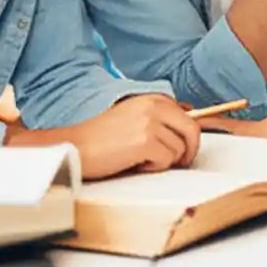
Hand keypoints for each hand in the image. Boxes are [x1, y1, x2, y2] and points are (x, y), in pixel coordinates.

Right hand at [7, 95, 200, 180]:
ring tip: (140, 159)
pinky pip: (166, 161)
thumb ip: (161, 120)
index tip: (184, 151)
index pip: (189, 118)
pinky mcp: (145, 141)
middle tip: (178, 163)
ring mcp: (150, 123)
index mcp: (154, 99)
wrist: (75, 147)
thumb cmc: (102, 138)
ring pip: (179, 150)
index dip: (190, 139)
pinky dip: (153, 167)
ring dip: (163, 161)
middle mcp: (154, 106)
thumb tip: (188, 132)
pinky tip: (134, 163)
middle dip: (189, 152)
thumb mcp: (135, 118)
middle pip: (192, 132)